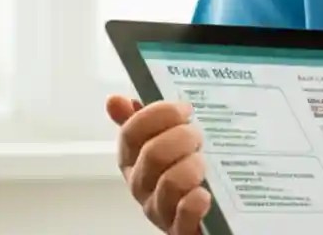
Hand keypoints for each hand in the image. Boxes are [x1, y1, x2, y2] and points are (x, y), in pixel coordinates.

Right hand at [107, 94, 212, 233]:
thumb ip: (143, 122)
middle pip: (152, 153)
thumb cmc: (185, 173)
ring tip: (204, 165)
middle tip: (199, 138)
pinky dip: (194, 203)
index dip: (159, 114)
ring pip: (169, 182)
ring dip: (193, 166)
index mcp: (135, 161)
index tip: (185, 109)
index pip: (132, 133)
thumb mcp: (166, 142)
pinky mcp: (181, 231)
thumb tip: (115, 101)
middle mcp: (142, 187)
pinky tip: (204, 194)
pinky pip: (183, 216)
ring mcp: (160, 211)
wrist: (208, 218)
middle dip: (182, 137)